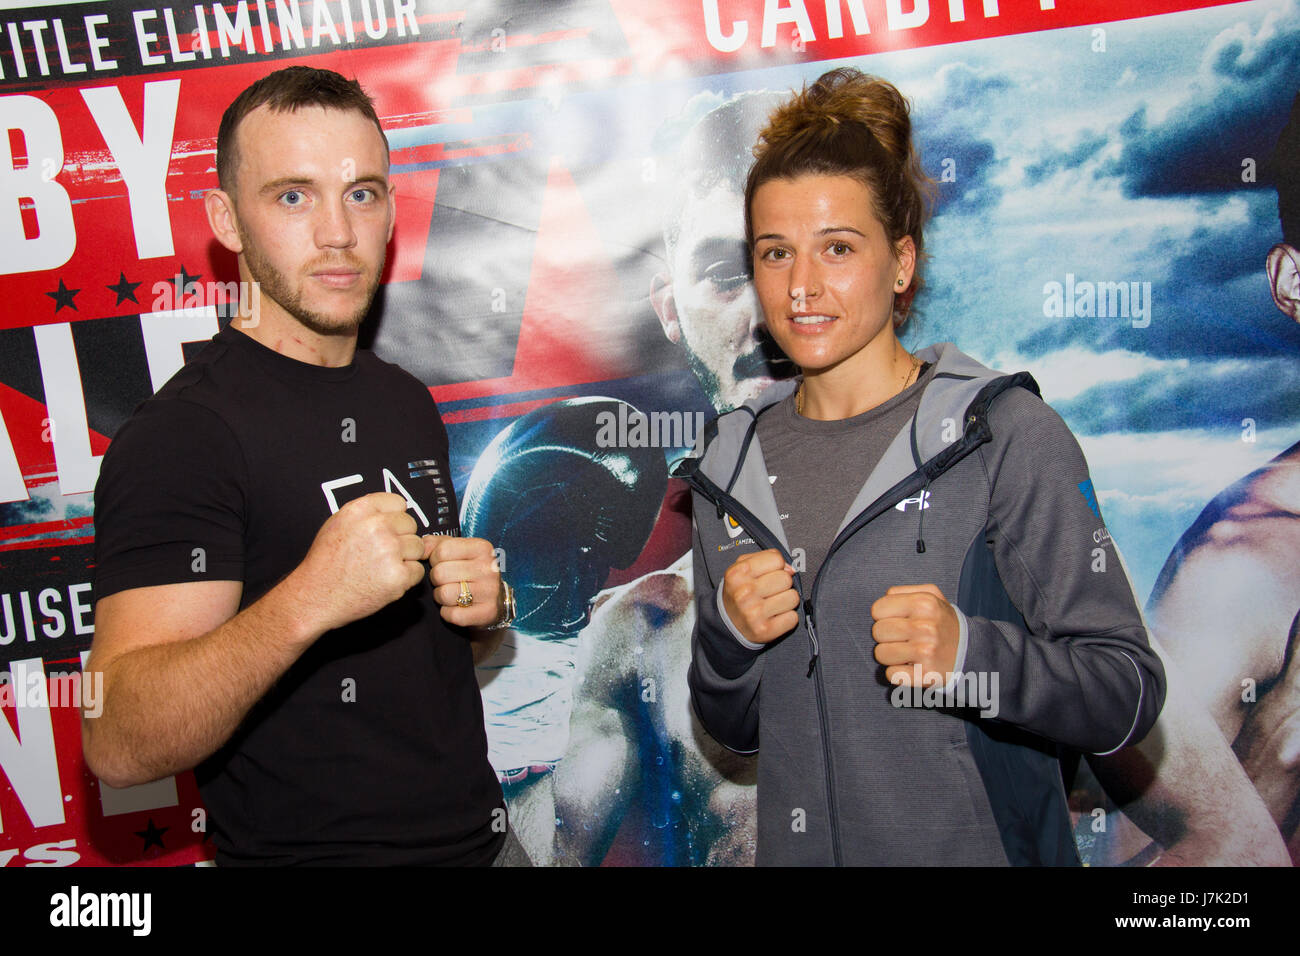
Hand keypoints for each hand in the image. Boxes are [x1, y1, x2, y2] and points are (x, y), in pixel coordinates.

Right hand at [293, 492, 425, 634]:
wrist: (314, 597)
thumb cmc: (324, 564)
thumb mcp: (338, 524)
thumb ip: (368, 514)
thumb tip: (399, 511)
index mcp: (360, 510)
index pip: (398, 503)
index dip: (394, 518)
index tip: (386, 530)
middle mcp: (376, 527)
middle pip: (411, 525)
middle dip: (401, 538)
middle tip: (380, 554)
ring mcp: (389, 551)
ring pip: (418, 547)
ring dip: (405, 558)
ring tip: (381, 568)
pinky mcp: (397, 576)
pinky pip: (417, 571)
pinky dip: (406, 578)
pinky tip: (384, 581)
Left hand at [427, 534, 503, 627]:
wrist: (497, 598)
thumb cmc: (472, 571)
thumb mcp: (458, 550)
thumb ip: (437, 543)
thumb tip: (420, 548)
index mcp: (482, 548)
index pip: (442, 551)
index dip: (435, 559)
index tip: (443, 564)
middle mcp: (488, 568)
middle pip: (440, 573)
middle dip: (436, 580)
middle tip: (446, 581)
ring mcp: (490, 591)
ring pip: (444, 594)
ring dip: (441, 597)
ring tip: (452, 594)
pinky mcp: (487, 612)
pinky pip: (452, 614)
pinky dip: (448, 613)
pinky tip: (457, 607)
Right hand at [721, 549, 798, 644]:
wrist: (727, 622)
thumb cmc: (739, 591)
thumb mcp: (743, 566)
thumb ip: (767, 557)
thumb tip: (791, 569)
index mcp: (738, 573)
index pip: (777, 559)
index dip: (776, 566)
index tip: (769, 574)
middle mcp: (744, 593)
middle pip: (786, 579)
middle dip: (782, 584)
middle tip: (770, 591)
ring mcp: (754, 613)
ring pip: (793, 597)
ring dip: (786, 601)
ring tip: (772, 603)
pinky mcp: (765, 630)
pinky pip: (792, 617)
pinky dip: (787, 617)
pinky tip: (774, 616)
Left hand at [871, 583, 959, 686]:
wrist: (971, 650)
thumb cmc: (942, 621)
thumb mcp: (930, 595)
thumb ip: (902, 591)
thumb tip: (880, 602)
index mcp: (924, 603)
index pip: (877, 609)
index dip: (884, 615)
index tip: (898, 620)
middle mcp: (926, 627)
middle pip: (877, 631)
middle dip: (886, 635)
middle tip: (903, 637)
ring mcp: (926, 652)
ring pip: (880, 654)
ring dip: (890, 654)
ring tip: (907, 651)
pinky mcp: (926, 674)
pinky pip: (891, 674)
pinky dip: (897, 672)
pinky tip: (912, 665)